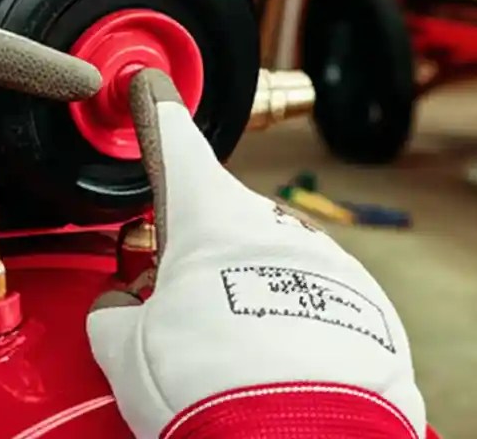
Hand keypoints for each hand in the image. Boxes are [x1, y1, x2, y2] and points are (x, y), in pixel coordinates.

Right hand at [87, 69, 425, 438]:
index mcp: (207, 215)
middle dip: (195, 258)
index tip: (151, 89)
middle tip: (173, 316)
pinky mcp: (362, 303)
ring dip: (245, 296)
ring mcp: (322, 259)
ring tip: (228, 360)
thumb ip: (113, 315)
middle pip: (219, 222)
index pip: (173, 142)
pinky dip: (292, 324)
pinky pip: (312, 300)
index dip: (155, 113)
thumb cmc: (210, 386)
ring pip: (267, 265)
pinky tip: (273, 368)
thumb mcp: (126, 351)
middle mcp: (271, 224)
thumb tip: (118, 310)